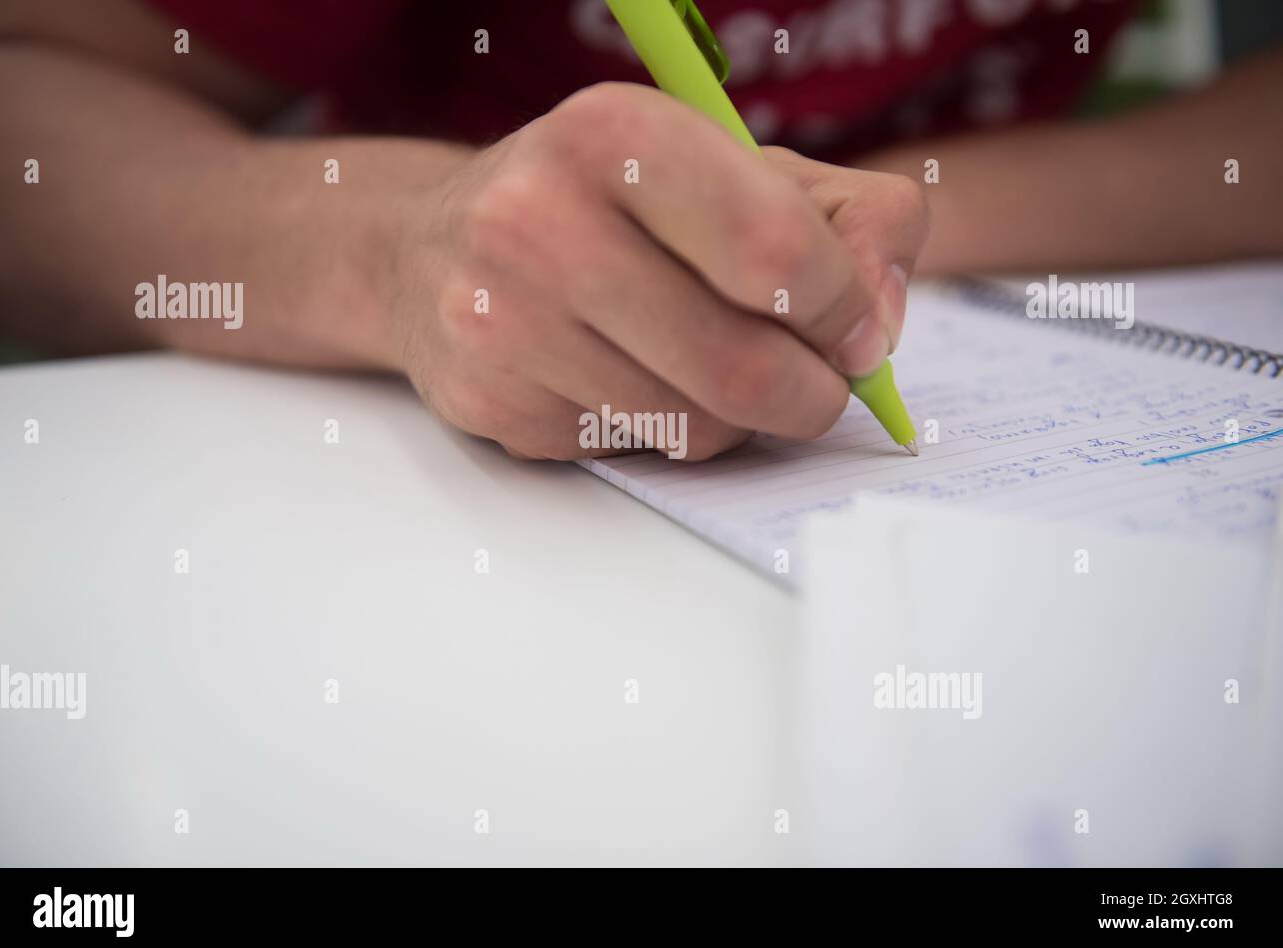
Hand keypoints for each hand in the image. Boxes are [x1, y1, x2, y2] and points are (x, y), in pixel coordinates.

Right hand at [400, 82, 928, 460]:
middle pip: (739, 364)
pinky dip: (668, 431)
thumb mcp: (732, 167)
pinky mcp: (491, 402)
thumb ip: (847, 216)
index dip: (843, 305)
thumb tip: (880, 321)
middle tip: (818, 384)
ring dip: (740, 418)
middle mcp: (537, 219)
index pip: (772, 245)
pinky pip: (635, 453)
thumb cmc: (609, 204)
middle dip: (811, 393)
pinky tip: (637, 381)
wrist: (431, 251)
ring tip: (716, 368)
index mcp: (612, 131)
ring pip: (694, 428)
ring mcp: (504, 321)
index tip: (855, 327)